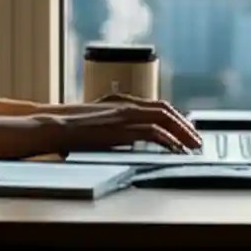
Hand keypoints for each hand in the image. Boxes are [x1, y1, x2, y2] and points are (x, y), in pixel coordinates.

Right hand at [40, 101, 202, 153]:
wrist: (54, 125)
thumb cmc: (68, 126)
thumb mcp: (95, 120)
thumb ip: (112, 124)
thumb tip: (124, 138)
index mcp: (121, 100)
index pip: (156, 105)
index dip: (174, 116)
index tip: (185, 127)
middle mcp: (127, 104)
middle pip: (166, 109)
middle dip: (184, 124)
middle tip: (196, 138)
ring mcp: (126, 114)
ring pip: (165, 119)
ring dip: (183, 133)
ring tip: (193, 146)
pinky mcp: (123, 129)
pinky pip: (154, 133)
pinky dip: (169, 141)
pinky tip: (177, 150)